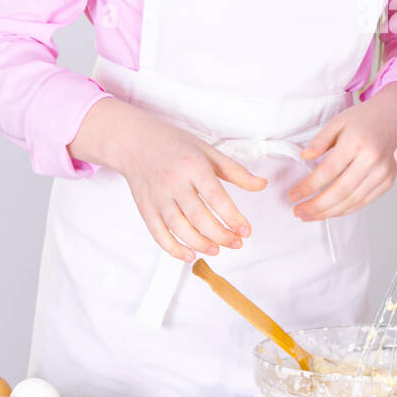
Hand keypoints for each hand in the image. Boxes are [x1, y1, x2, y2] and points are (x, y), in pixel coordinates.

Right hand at [68, 96, 267, 261]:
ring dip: (200, 244)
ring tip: (217, 249)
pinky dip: (173, 248)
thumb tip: (261, 185)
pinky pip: (158, 234)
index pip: (217, 197)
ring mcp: (158, 197)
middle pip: (199, 217)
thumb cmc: (173, 145)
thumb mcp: (208, 151)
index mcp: (193, 166)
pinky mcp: (145, 208)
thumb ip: (235, 171)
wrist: (135, 142)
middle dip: (220, 235)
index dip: (233, 217)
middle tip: (235, 243)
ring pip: (179, 228)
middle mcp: (174, 182)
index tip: (245, 230)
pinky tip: (189, 254)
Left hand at [288, 82, 396, 220]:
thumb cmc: (366, 119)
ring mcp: (382, 172)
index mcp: (356, 142)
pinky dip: (345, 210)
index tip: (294, 195)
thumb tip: (304, 157)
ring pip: (352, 201)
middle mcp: (372, 159)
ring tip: (310, 215)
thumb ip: (320, 140)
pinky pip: (364, 201)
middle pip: (340, 191)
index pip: (328, 171)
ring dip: (329, 212)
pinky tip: (331, 211)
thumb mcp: (338, 122)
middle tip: (298, 211)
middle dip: (316, 206)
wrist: (396, 116)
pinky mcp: (387, 181)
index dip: (309, 187)